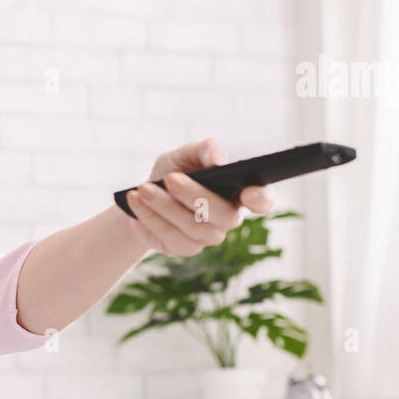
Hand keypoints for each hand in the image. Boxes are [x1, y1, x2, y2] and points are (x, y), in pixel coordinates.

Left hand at [127, 137, 273, 256]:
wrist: (144, 194)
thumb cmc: (174, 170)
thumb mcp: (187, 153)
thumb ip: (206, 149)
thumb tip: (219, 161)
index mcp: (238, 192)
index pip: (262, 201)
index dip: (261, 199)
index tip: (248, 191)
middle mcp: (228, 219)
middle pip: (222, 215)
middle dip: (194, 195)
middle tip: (170, 178)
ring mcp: (207, 238)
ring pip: (192, 227)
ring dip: (164, 206)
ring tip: (143, 189)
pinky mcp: (183, 249)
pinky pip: (169, 238)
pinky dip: (149, 219)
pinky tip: (136, 204)